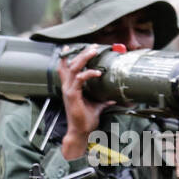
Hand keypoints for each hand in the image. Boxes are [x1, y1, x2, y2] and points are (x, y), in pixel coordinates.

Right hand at [58, 45, 112, 159]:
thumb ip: (103, 99)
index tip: (73, 47)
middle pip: (70, 64)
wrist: (80, 131)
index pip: (65, 69)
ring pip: (73, 69)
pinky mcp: (72, 95)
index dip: (67, 57)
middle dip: (81, 53)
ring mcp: (68, 91)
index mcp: (70, 88)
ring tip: (93, 52)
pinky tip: (97, 72)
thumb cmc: (85, 119)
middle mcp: (67, 87)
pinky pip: (79, 80)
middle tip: (93, 47)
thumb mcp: (97, 105)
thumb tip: (113, 97)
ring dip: (83, 59)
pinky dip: (88, 74)